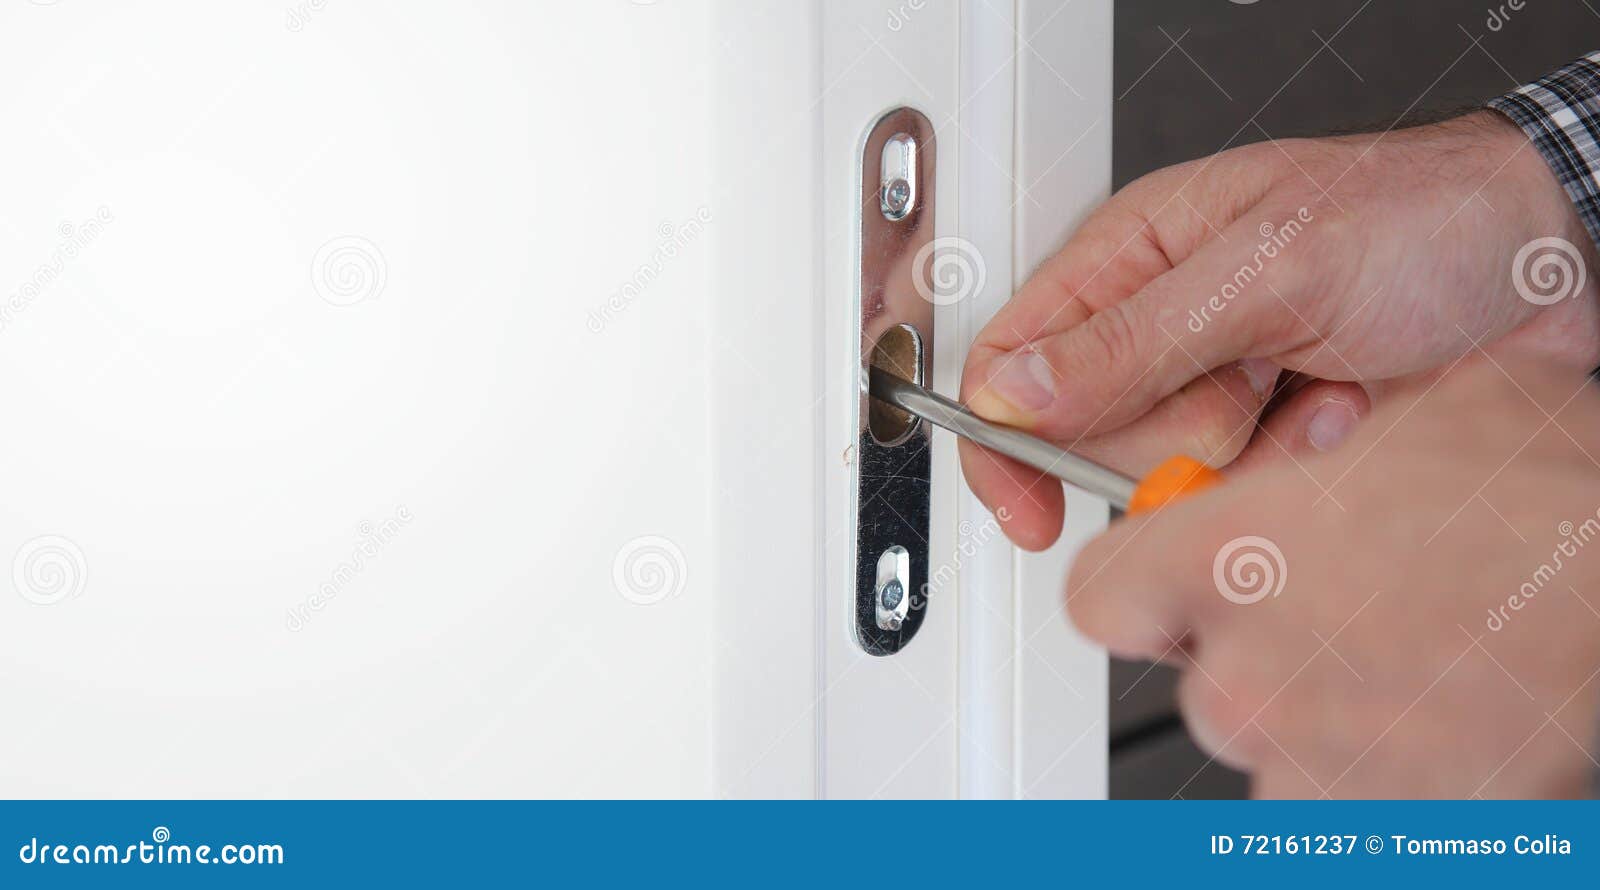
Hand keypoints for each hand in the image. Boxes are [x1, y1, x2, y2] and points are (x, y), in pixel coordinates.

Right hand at [959, 111, 1599, 549]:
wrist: (1556, 267)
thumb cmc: (1422, 219)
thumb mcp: (1268, 267)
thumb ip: (1134, 336)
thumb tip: (1017, 390)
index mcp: (1133, 260)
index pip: (1013, 363)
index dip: (1006, 442)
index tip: (1028, 508)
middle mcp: (1164, 332)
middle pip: (1092, 442)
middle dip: (1177, 433)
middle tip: (1251, 380)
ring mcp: (1221, 394)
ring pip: (1170, 486)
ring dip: (1256, 453)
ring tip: (1321, 384)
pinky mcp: (1274, 447)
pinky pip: (1244, 507)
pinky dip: (1302, 476)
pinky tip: (1347, 414)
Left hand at [1069, 360, 1599, 797]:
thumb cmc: (1556, 502)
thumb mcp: (1420, 412)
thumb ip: (1316, 450)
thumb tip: (1299, 456)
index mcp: (1226, 564)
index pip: (1098, 600)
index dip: (1138, 587)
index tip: (1171, 582)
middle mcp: (1246, 676)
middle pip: (1196, 675)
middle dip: (1253, 646)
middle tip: (1341, 606)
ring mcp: (1307, 764)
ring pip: (1267, 742)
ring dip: (1315, 710)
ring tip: (1407, 657)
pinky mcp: (1376, 824)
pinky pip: (1337, 797)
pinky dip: (1374, 768)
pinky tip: (1436, 711)